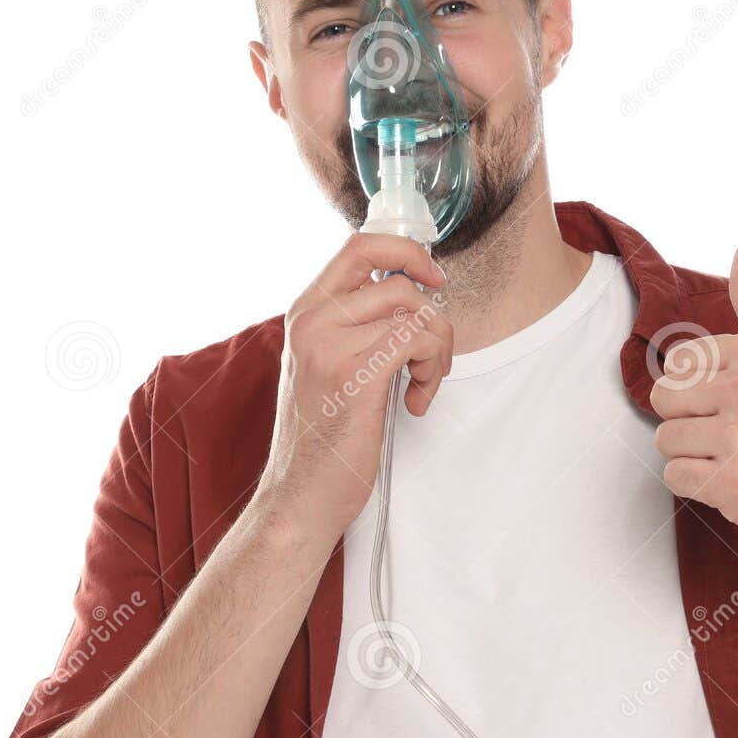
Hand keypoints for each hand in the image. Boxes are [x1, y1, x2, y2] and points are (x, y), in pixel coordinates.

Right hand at [255, 232, 453, 540]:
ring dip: (437, 351)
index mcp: (306, 311)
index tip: (433, 279)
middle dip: (435, 316)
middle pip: (399, 279)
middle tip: (432, 356)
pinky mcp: (354, 376)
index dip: (408, 252)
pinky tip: (415, 401)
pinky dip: (431, 372)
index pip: (360, 245)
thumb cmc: (323, 437)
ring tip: (422, 384)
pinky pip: (418, 342)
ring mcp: (330, 346)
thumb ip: (355, 326)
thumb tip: (408, 295)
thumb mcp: (328, 365)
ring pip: (416, 314)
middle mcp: (313, 320)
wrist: (300, 492)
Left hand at [651, 240, 737, 565]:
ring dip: (692, 456)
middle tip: (732, 436)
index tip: (733, 405)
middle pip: (663, 400)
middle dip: (688, 422)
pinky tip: (732, 484)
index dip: (696, 389)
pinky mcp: (733, 483)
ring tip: (734, 459)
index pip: (677, 363)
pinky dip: (695, 486)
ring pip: (665, 440)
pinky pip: (675, 476)